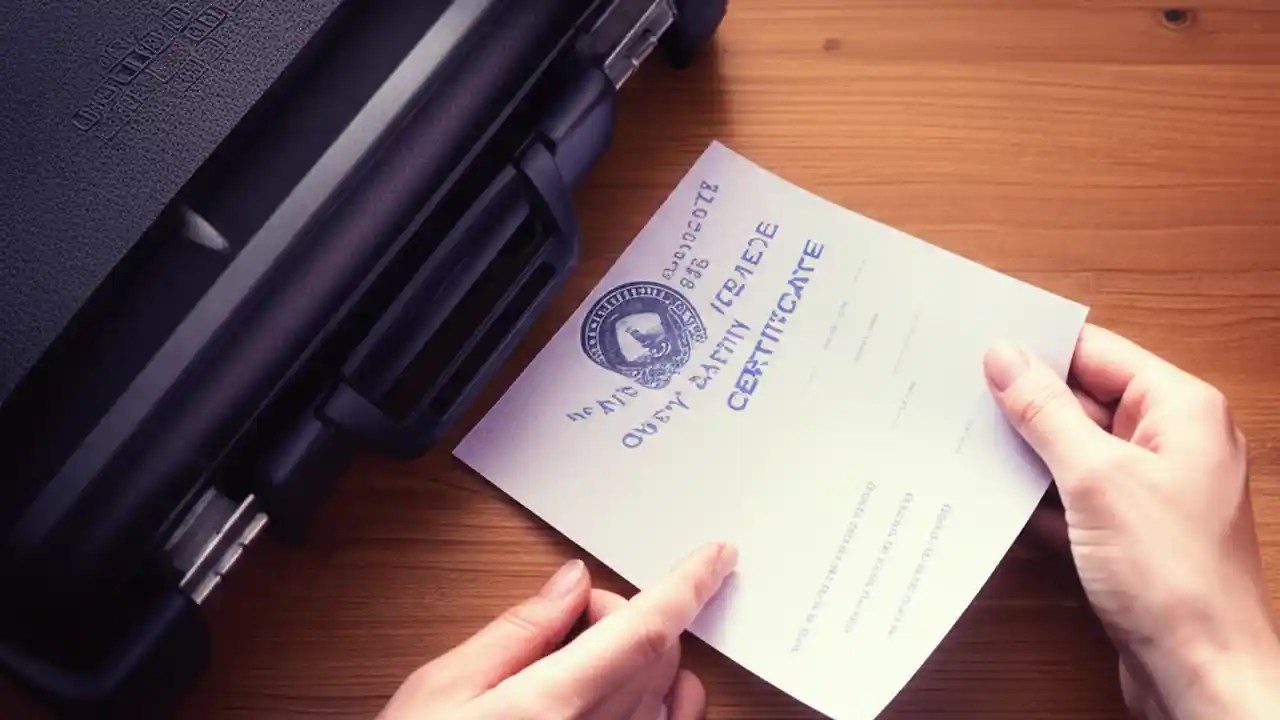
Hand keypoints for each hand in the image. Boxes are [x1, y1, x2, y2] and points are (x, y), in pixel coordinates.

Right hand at [377, 542, 736, 719]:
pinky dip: (660, 705)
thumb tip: (571, 582)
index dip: (689, 585)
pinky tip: (619, 700)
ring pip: (671, 696)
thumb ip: (517, 632)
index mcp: (552, 708)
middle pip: (659, 655)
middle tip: (565, 623)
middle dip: (624, 618)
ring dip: (645, 664)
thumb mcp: (440, 691)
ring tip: (580, 669)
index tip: (718, 556)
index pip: (646, 631)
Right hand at [984, 324, 1279, 719]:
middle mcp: (1174, 443)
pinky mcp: (1133, 532)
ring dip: (1030, 455)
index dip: (1039, 349)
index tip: (983, 350)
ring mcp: (1154, 489)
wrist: (1202, 669)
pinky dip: (1042, 498)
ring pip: (1076, 450)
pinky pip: (1077, 496)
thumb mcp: (1095, 477)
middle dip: (1027, 405)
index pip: (1098, 353)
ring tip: (975, 449)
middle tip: (966, 401)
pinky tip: (1003, 501)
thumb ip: (1045, 412)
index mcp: (1181, 411)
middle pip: (1085, 399)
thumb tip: (1007, 359)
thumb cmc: (1176, 577)